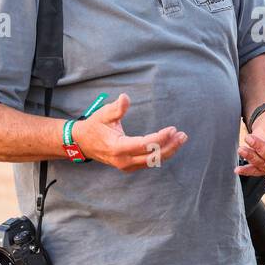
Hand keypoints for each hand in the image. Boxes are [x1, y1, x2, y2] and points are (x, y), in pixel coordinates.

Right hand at [72, 93, 186, 172]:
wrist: (82, 143)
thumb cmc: (94, 126)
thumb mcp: (103, 114)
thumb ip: (116, 108)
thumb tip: (125, 97)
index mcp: (117, 147)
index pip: (144, 145)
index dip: (160, 138)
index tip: (172, 129)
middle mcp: (123, 160)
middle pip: (152, 157)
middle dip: (169, 146)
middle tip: (182, 135)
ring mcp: (126, 166)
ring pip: (152, 162)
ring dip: (168, 151)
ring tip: (180, 139)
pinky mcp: (129, 166)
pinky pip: (148, 162)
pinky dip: (160, 154)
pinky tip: (170, 145)